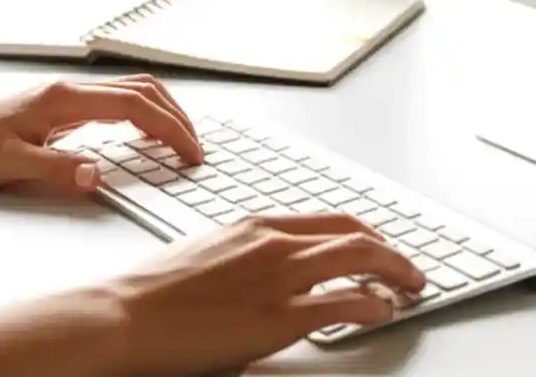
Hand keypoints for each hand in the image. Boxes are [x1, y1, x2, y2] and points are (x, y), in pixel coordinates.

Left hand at [0, 74, 202, 194]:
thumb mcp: (12, 166)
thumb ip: (59, 169)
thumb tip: (98, 175)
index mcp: (65, 100)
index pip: (136, 106)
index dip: (171, 129)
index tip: (191, 153)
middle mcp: (70, 89)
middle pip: (145, 89)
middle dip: (178, 117)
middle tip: (196, 150)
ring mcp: (67, 93)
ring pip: (133, 88)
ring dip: (164, 110)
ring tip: (180, 141)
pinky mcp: (63, 104)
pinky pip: (117, 98)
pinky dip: (144, 112)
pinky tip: (145, 135)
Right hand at [103, 213, 425, 375]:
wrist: (123, 314)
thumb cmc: (153, 292)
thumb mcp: (208, 256)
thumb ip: (246, 256)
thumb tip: (267, 271)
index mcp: (257, 225)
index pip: (330, 220)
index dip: (365, 233)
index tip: (381, 245)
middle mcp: (276, 242)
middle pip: (356, 233)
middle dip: (392, 250)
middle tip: (409, 267)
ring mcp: (281, 276)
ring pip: (362, 259)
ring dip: (396, 272)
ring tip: (412, 287)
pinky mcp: (280, 316)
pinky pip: (346, 302)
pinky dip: (375, 304)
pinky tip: (384, 311)